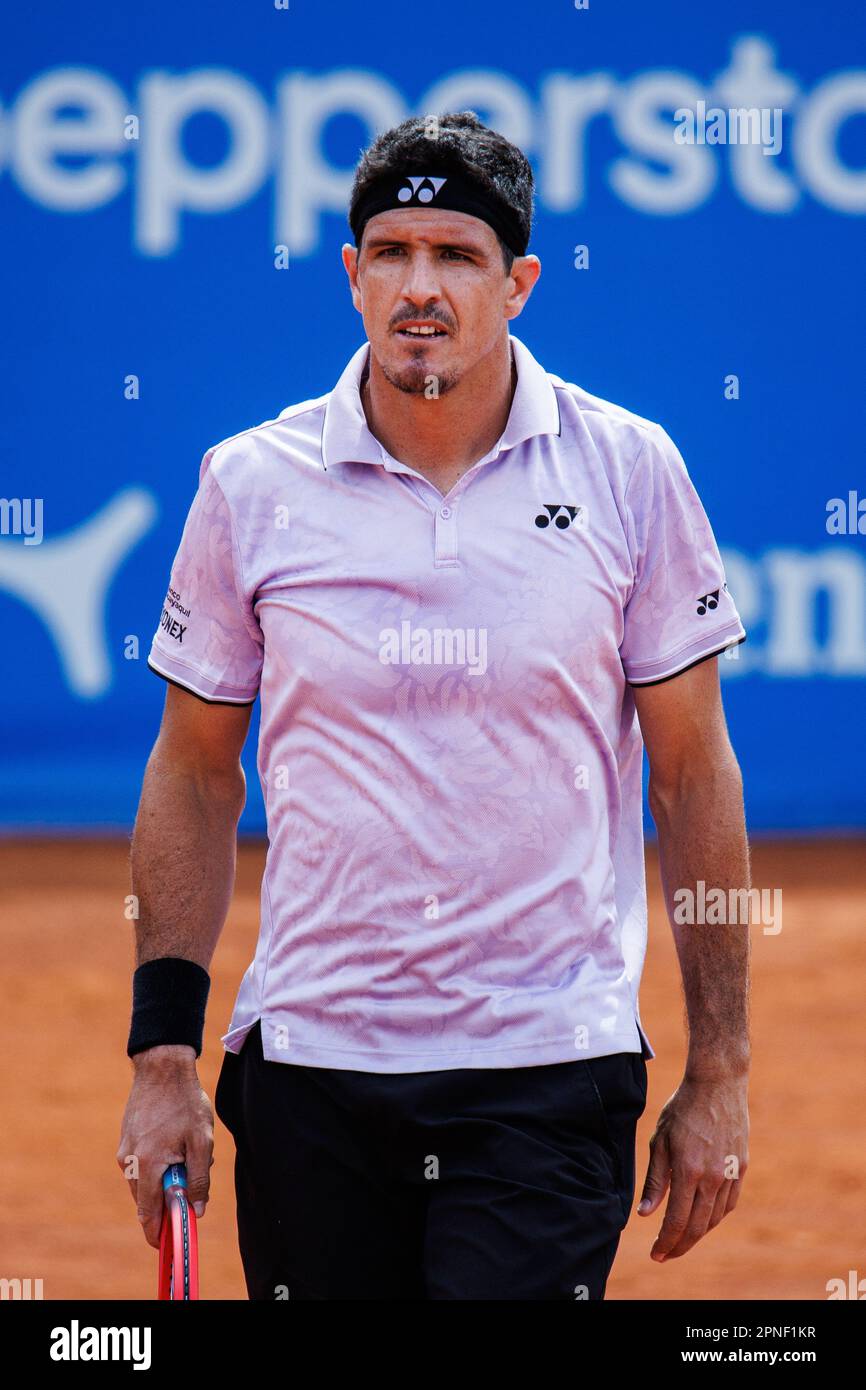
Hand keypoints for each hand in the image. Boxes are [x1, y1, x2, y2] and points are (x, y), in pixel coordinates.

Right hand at [116, 1045, 213, 1247]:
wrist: (162, 1067)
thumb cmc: (184, 1102)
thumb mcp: (202, 1140)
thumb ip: (200, 1177)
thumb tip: (197, 1209)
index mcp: (147, 1164)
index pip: (148, 1212)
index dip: (156, 1232)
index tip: (166, 1244)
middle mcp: (129, 1161)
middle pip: (146, 1199)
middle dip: (168, 1200)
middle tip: (192, 1184)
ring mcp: (125, 1150)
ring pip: (144, 1181)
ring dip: (165, 1179)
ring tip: (189, 1152)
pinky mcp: (126, 1140)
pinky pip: (141, 1165)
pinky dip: (159, 1165)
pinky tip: (177, 1142)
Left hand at [637, 1071, 748, 1261]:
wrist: (718, 1084)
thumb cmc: (682, 1109)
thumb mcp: (660, 1140)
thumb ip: (655, 1180)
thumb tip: (646, 1215)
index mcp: (688, 1170)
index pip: (677, 1221)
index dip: (666, 1242)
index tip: (656, 1254)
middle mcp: (712, 1177)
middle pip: (697, 1227)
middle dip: (679, 1245)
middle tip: (665, 1254)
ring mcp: (730, 1173)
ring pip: (715, 1218)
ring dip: (698, 1235)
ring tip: (681, 1239)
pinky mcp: (742, 1167)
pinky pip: (729, 1204)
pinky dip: (715, 1218)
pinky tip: (703, 1220)